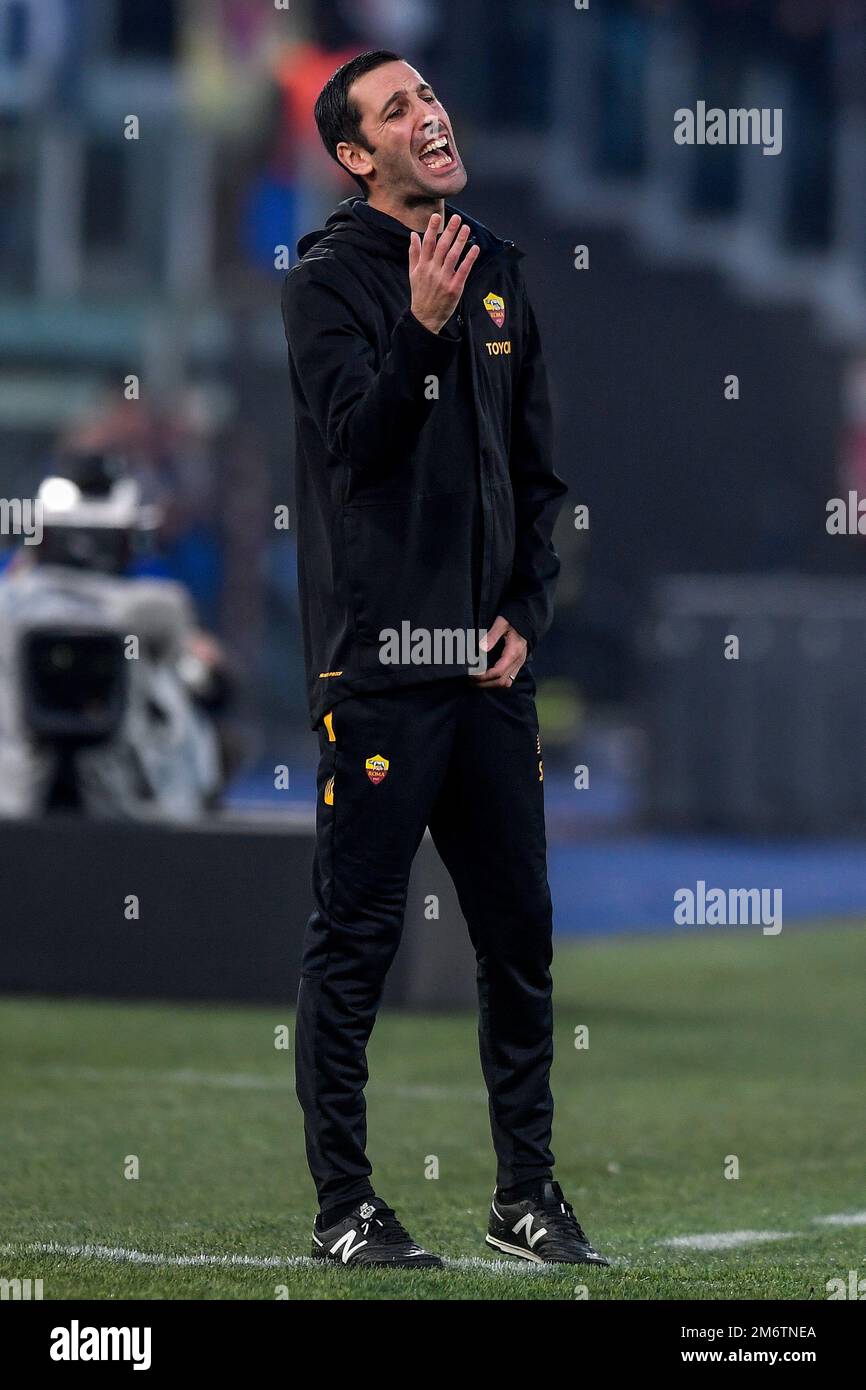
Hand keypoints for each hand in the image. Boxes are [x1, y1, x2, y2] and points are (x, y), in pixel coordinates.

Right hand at [409, 213, 480, 333]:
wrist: (425, 318)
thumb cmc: (420, 294)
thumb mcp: (412, 273)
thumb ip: (414, 253)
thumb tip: (413, 235)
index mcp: (422, 266)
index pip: (427, 243)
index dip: (432, 228)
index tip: (437, 216)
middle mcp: (432, 271)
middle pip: (441, 246)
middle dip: (449, 231)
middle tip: (456, 218)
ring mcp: (443, 279)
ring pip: (452, 256)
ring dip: (460, 241)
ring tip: (466, 228)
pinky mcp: (454, 288)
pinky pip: (463, 270)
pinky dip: (469, 259)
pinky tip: (475, 248)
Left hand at [469, 615, 527, 687]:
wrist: (526, 620)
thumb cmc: (512, 620)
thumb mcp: (502, 623)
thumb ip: (492, 635)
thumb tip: (481, 648)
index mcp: (514, 652)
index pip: (498, 671)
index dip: (484, 676)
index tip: (472, 674)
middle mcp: (517, 661)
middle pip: (501, 681)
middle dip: (484, 683)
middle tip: (470, 680)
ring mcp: (519, 664)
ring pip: (505, 683)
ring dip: (490, 684)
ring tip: (476, 681)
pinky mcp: (517, 664)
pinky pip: (508, 679)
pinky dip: (496, 681)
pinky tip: (486, 678)